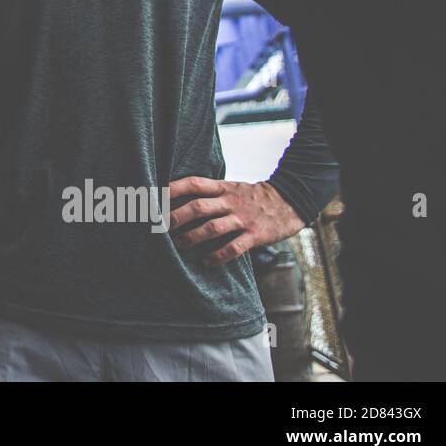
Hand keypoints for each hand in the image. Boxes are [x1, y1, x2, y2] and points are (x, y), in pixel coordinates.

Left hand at [168, 176, 304, 265]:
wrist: (290, 201)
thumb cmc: (253, 197)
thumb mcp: (232, 187)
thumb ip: (211, 193)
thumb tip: (180, 200)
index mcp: (223, 188)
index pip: (193, 184)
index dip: (173, 189)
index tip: (155, 198)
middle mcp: (230, 201)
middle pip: (198, 207)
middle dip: (177, 217)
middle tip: (161, 227)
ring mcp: (243, 218)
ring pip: (212, 228)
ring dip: (192, 238)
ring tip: (180, 245)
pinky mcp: (255, 235)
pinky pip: (233, 247)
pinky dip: (218, 256)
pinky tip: (207, 261)